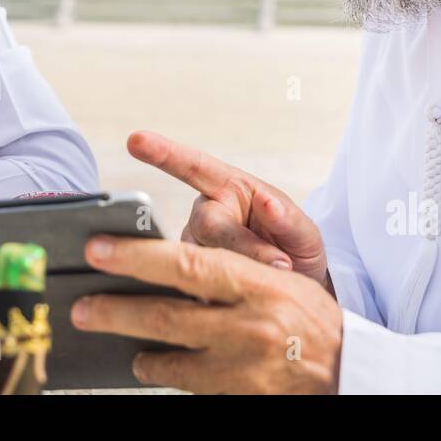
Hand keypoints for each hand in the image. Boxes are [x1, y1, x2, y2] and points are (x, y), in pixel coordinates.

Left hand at [71, 235, 342, 393]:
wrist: (351, 371)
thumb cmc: (311, 317)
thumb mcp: (280, 279)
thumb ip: (231, 269)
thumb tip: (171, 259)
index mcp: (257, 284)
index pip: (187, 264)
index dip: (137, 256)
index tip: (99, 250)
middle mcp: (248, 326)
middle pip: (165, 316)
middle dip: (114, 310)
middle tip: (80, 306)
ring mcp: (243, 368)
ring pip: (170, 358)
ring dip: (136, 346)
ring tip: (113, 336)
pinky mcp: (240, 397)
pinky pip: (188, 385)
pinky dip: (164, 373)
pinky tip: (149, 364)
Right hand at [127, 130, 329, 287]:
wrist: (295, 292)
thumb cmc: (296, 252)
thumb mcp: (305, 234)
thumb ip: (289, 221)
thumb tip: (269, 204)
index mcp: (230, 189)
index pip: (194, 166)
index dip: (164, 153)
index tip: (136, 140)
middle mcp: (206, 213)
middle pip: (206, 225)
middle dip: (242, 246)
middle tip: (281, 265)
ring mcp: (194, 246)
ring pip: (199, 258)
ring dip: (236, 272)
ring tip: (273, 281)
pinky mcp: (188, 278)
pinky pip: (195, 285)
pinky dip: (221, 294)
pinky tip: (240, 300)